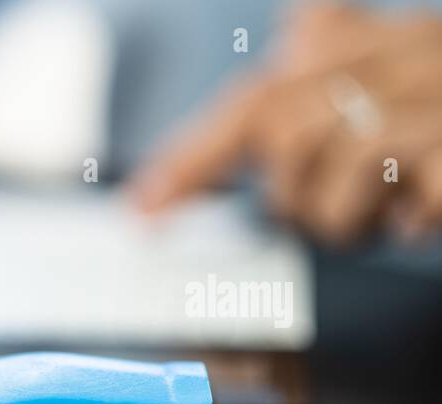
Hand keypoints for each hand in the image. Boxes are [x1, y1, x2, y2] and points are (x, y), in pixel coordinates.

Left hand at [131, 3, 441, 244]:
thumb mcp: (408, 87)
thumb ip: (344, 64)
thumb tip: (293, 32)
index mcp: (372, 45)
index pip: (258, 99)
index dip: (193, 156)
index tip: (144, 208)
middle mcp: (404, 54)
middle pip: (282, 127)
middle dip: (294, 193)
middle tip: (340, 211)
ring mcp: (440, 91)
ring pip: (329, 158)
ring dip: (350, 214)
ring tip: (395, 209)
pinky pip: (400, 182)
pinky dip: (410, 217)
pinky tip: (434, 208)